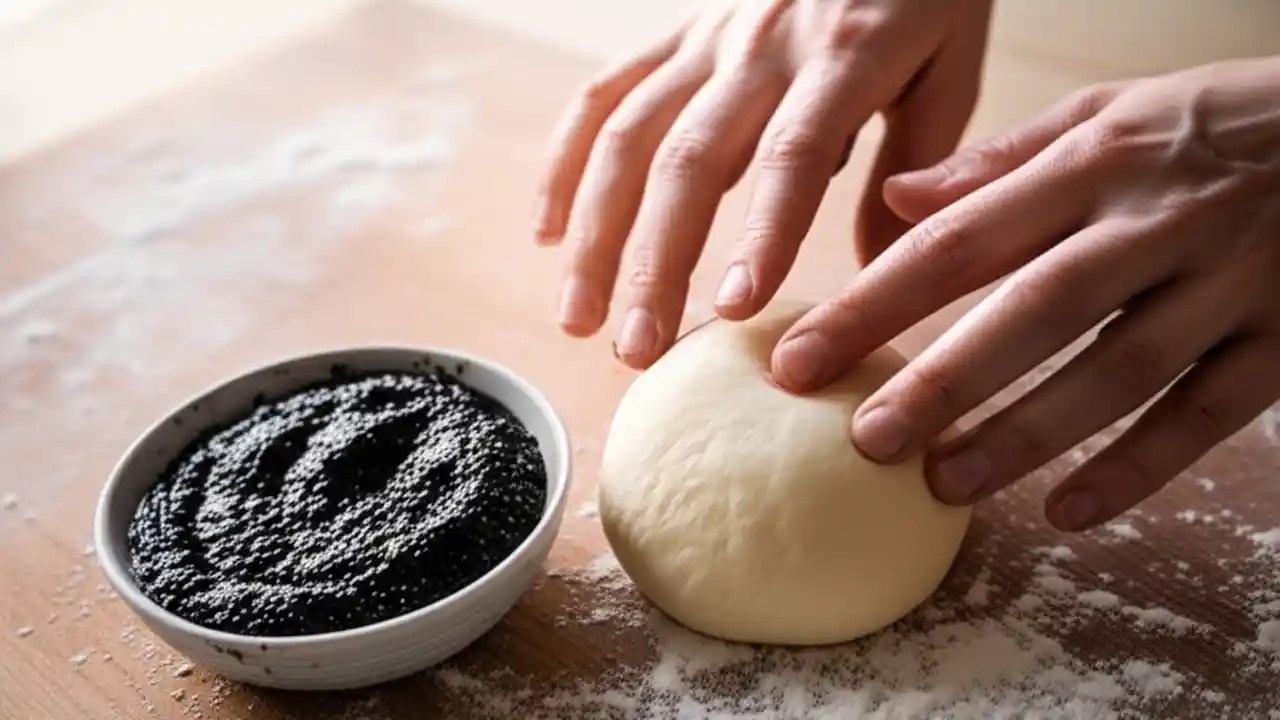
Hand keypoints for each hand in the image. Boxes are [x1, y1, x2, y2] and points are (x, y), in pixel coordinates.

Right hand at [535, 0, 991, 367]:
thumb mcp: (951, 63)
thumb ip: (919, 161)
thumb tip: (878, 269)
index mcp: (842, 56)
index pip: (792, 155)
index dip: (761, 234)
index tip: (734, 312)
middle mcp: (758, 47)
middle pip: (688, 159)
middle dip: (652, 262)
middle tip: (636, 350)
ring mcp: (705, 39)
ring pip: (627, 135)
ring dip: (594, 232)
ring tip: (579, 318)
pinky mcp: (675, 35)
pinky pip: (604, 94)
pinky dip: (567, 163)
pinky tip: (548, 232)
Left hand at [772, 57, 1279, 529]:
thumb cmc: (1211, 123)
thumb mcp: (1105, 114)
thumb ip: (1001, 162)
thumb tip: (897, 200)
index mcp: (1093, 164)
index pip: (961, 239)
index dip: (874, 303)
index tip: (800, 359)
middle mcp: (1154, 224)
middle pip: (1032, 311)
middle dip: (941, 381)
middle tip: (864, 440)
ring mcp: (1227, 284)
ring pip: (1116, 370)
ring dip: (1027, 434)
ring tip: (944, 483)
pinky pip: (1207, 414)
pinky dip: (1140, 466)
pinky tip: (1069, 510)